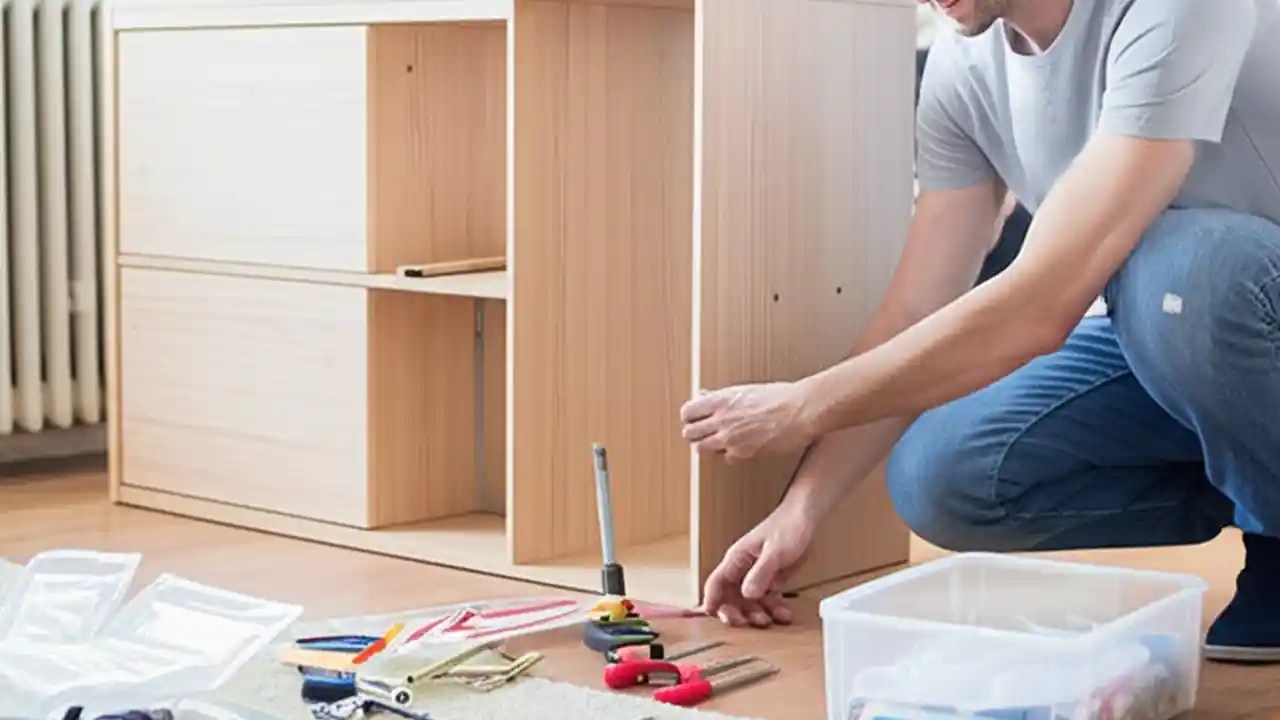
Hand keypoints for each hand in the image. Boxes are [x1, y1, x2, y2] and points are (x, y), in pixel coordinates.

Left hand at [680, 382, 815, 461]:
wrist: (801, 411)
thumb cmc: (780, 397)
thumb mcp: (745, 390)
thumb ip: (722, 397)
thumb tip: (705, 396)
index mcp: (721, 400)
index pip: (687, 412)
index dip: (690, 416)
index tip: (695, 418)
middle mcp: (722, 419)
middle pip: (689, 433)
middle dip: (695, 433)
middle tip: (704, 432)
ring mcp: (730, 438)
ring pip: (701, 449)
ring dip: (708, 446)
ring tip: (719, 441)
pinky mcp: (743, 453)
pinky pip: (724, 458)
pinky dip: (729, 455)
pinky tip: (738, 447)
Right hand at [700, 502, 815, 627]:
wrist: (805, 518)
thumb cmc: (788, 526)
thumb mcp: (775, 552)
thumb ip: (761, 573)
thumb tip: (747, 594)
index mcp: (737, 558)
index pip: (717, 581)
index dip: (711, 599)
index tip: (710, 613)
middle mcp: (743, 569)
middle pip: (730, 596)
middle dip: (734, 612)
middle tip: (744, 623)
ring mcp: (756, 575)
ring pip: (749, 602)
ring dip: (756, 614)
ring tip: (769, 621)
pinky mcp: (770, 580)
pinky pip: (768, 600)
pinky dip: (774, 609)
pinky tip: (783, 615)